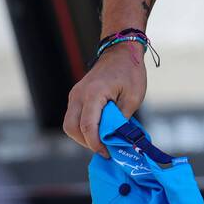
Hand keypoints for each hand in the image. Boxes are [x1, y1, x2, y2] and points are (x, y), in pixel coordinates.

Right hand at [63, 40, 147, 158]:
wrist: (121, 50)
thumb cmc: (130, 72)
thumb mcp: (133, 97)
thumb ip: (121, 119)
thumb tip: (115, 140)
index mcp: (93, 94)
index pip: (87, 126)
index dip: (95, 144)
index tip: (107, 153)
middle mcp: (78, 95)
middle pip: (71, 128)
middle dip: (86, 142)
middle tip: (104, 149)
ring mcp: (75, 94)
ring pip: (69, 124)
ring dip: (82, 136)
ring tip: (102, 141)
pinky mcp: (76, 95)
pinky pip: (74, 116)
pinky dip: (82, 127)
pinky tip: (98, 130)